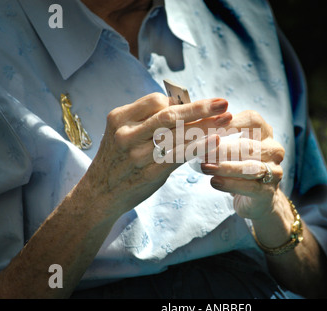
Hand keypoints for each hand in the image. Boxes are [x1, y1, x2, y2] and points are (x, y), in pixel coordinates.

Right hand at [84, 93, 231, 216]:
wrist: (99, 194)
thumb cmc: (118, 160)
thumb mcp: (123, 133)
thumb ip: (148, 121)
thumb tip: (183, 106)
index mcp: (120, 117)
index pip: (156, 100)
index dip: (179, 102)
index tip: (198, 106)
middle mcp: (127, 133)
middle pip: (170, 115)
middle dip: (200, 107)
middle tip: (224, 102)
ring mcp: (138, 154)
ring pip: (178, 135)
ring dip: (206, 126)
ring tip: (227, 121)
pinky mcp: (149, 173)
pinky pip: (179, 156)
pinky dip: (199, 147)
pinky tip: (215, 141)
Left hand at [200, 110, 284, 220]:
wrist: (256, 199)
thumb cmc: (239, 166)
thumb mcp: (231, 148)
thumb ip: (218, 136)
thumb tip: (193, 126)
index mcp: (266, 133)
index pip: (252, 120)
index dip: (232, 122)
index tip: (210, 124)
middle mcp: (274, 150)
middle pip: (248, 145)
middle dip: (222, 148)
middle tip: (200, 150)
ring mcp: (274, 171)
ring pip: (249, 167)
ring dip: (225, 167)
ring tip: (205, 167)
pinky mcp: (268, 192)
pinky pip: (249, 187)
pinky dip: (230, 184)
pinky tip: (214, 182)